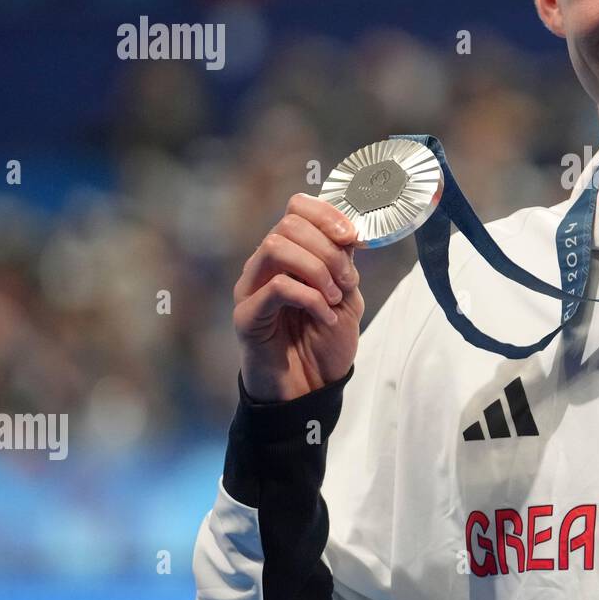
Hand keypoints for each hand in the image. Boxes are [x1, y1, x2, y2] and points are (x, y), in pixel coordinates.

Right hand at [232, 193, 363, 402]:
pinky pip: (276, 288)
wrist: (311, 391)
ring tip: (333, 297)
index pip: (297, 208)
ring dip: (316, 268)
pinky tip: (325, 318)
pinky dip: (310, 298)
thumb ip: (345, 263)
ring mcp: (251, 288)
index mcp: (291, 254)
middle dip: (327, 248)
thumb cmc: (324, 344)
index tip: (353, 237)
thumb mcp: (346, 297)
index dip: (326, 214)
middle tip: (346, 279)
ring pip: (276, 246)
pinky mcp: (246, 316)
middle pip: (289, 223)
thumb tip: (351, 232)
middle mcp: (265, 265)